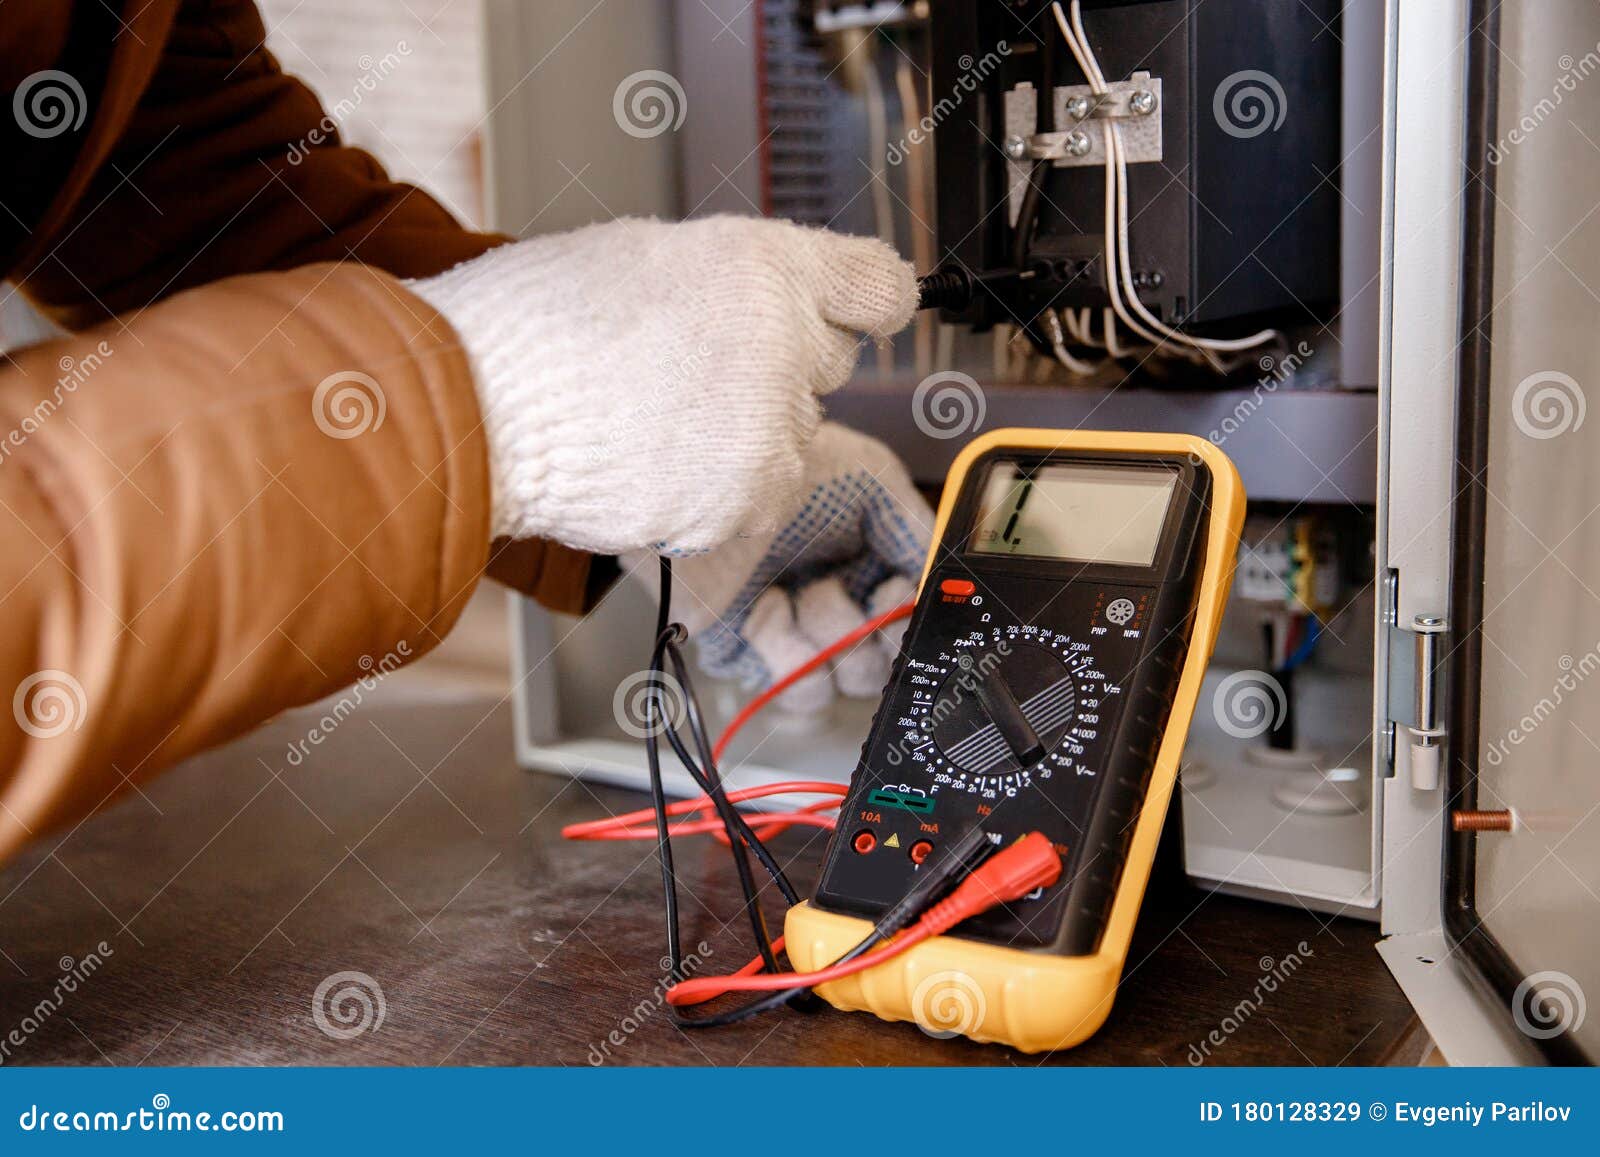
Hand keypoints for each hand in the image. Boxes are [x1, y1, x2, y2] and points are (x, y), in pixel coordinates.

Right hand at [405, 215, 916, 552]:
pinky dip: (716, 487)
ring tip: (656, 417)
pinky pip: (757, 494)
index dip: (861, 300)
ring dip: (747, 433)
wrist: (476, 408)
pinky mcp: (745, 502)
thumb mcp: (650, 254)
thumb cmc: (539, 326)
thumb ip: (739, 280)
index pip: (879, 286)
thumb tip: (778, 305)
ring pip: (793, 437)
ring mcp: (769, 434)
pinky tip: (652, 460)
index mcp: (765, 267)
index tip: (858, 310)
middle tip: (693, 365)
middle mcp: (784, 348)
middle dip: (778, 365)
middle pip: (829, 364)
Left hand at [631, 422, 932, 711]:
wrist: (698, 485)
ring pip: (847, 681)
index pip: (912, 618)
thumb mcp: (872, 476)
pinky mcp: (754, 656)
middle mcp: (836, 599)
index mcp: (868, 561)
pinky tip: (768, 607)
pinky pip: (798, 688)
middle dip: (873, 632)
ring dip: (830, 636)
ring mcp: (795, 631)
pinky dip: (790, 652)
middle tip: (843, 593)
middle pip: (886, 664)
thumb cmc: (778, 464)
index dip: (909, 614)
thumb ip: (916, 530)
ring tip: (797, 592)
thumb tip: (935, 582)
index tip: (892, 588)